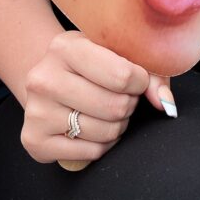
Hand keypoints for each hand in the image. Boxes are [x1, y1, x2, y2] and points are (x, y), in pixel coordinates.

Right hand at [20, 30, 164, 166]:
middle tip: (121, 97)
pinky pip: (90, 152)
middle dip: (128, 105)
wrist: (50, 80)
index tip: (136, 79)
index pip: (122, 75)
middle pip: (114, 106)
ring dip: (117, 126)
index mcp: (65, 47)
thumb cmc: (93, 65)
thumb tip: (165, 104)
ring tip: (107, 112)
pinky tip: (93, 128)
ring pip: (104, 131)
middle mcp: (43, 78)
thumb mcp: (118, 54)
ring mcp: (36, 111)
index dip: (140, 82)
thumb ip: (151, 74)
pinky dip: (102, 145)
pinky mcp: (34, 140)